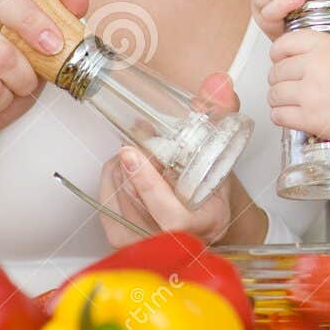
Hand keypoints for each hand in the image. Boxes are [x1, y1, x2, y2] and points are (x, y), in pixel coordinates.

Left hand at [94, 73, 269, 246]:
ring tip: (135, 152)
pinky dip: (112, 180)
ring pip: (118, 202)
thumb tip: (218, 83)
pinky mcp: (124, 242)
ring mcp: (147, 247)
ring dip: (122, 169)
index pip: (171, 216)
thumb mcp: (223, 150)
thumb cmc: (214, 187)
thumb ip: (220, 115)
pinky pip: (107, 205)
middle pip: (137, 203)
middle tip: (136, 140)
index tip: (131, 153)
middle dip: (132, 165)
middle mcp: (175, 243)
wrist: (207, 217)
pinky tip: (125, 167)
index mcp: (205, 224)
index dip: (148, 185)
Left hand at [267, 29, 329, 144]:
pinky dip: (282, 116)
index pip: (282, 45)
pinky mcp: (311, 119)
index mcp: (321, 45)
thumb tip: (301, 61)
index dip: (278, 55)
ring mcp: (309, 93)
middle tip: (290, 85)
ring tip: (292, 102)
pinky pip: (279, 116)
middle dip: (280, 80)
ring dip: (280, 99)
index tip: (280, 61)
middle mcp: (311, 66)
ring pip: (274, 95)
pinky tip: (293, 115)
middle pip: (275, 72)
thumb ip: (322, 52)